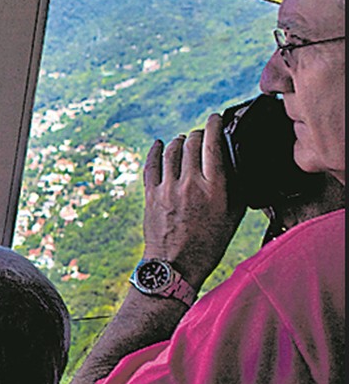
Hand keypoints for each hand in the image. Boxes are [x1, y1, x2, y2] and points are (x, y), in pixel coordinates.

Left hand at [142, 113, 245, 288]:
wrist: (175, 266)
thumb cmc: (209, 244)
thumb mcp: (232, 215)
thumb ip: (234, 186)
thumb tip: (233, 162)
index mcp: (214, 188)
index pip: (213, 144)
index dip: (214, 125)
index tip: (216, 118)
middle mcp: (190, 184)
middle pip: (191, 143)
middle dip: (197, 134)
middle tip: (201, 134)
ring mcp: (167, 188)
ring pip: (171, 150)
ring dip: (178, 141)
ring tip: (183, 140)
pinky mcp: (150, 195)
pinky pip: (151, 165)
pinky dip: (155, 151)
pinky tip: (158, 144)